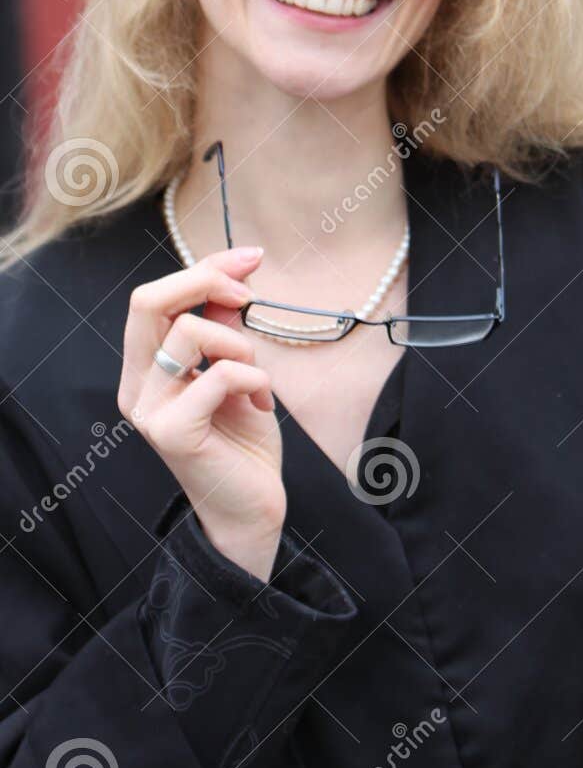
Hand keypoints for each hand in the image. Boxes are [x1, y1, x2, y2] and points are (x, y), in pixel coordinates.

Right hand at [117, 246, 284, 579]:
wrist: (253, 509)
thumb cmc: (244, 442)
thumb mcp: (238, 372)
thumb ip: (225, 327)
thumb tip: (233, 274)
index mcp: (144, 368)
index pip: (153, 297)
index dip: (203, 266)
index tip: (251, 258)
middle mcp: (135, 386)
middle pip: (147, 300)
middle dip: (206, 281)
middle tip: (249, 297)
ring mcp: (148, 411)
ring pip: (189, 332)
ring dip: (239, 345)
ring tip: (256, 378)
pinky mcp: (173, 433)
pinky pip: (218, 375)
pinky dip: (253, 379)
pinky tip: (261, 404)